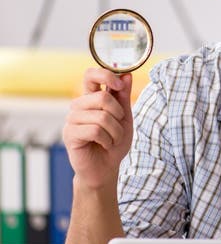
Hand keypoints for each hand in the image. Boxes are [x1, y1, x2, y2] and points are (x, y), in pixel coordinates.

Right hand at [62, 67, 133, 190]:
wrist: (106, 168)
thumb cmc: (114, 142)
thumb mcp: (124, 117)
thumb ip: (123, 96)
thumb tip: (126, 75)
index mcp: (91, 98)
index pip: (90, 74)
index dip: (105, 75)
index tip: (119, 85)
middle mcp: (79, 106)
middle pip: (102, 98)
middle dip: (118, 114)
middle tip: (118, 126)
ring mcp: (72, 120)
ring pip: (101, 116)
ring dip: (115, 131)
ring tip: (112, 139)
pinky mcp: (70, 134)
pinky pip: (95, 130)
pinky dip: (107, 140)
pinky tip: (104, 145)